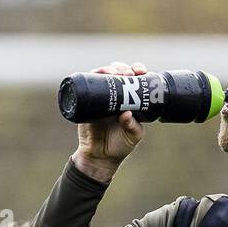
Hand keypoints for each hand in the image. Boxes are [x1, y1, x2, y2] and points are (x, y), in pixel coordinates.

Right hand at [71, 61, 146, 181]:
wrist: (99, 157)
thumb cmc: (119, 146)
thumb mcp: (133, 136)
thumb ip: (133, 127)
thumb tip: (126, 114)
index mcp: (129, 100)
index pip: (134, 80)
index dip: (137, 71)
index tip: (141, 71)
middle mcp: (115, 96)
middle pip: (118, 73)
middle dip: (123, 68)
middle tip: (128, 73)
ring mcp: (100, 98)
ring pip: (103, 75)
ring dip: (108, 69)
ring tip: (114, 73)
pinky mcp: (86, 102)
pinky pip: (87, 84)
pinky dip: (92, 75)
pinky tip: (98, 74)